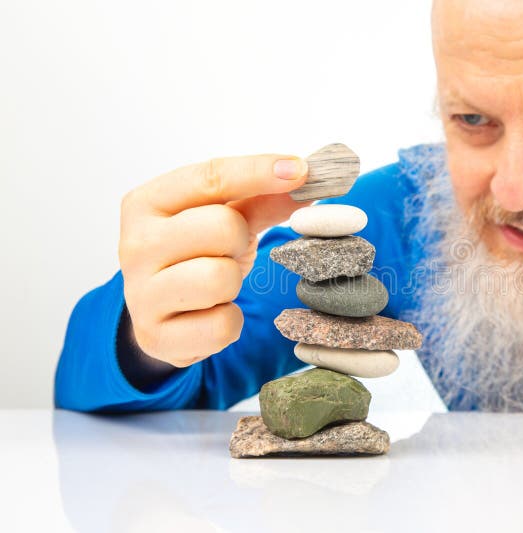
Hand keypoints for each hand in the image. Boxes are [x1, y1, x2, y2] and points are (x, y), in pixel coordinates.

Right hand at [119, 154, 310, 367]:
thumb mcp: (225, 217)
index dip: (259, 172)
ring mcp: (140, 294)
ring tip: (216, 283)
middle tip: (226, 250)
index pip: (210, 177)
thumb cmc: (196, 254)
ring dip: (233, 281)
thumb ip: (262, 196)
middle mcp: (134, 245)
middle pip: (222, 227)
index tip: (301, 170)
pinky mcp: (156, 337)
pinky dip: (229, 321)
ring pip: (221, 278)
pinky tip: (211, 313)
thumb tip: (306, 178)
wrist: (162, 314)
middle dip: (239, 239)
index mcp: (146, 203)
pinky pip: (223, 325)